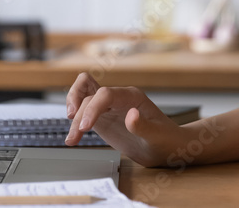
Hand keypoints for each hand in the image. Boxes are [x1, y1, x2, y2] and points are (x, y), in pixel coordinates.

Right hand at [64, 72, 184, 166]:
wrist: (167, 147)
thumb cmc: (166, 139)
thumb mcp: (158, 136)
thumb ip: (144, 126)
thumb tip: (131, 115)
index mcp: (131, 96)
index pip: (105, 93)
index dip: (92, 108)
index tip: (86, 127)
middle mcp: (117, 97)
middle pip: (88, 90)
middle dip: (78, 110)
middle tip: (75, 129)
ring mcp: (108, 106)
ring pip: (82, 96)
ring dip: (73, 113)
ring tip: (71, 138)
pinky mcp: (102, 117)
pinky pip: (83, 111)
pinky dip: (75, 121)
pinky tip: (73, 136)